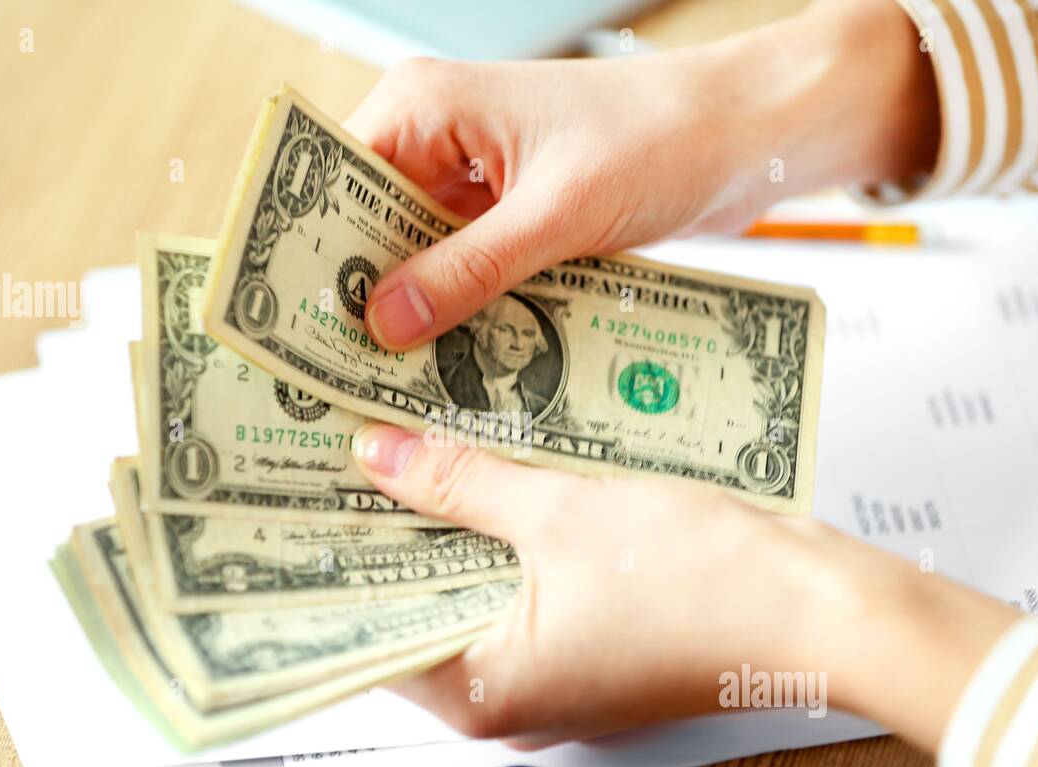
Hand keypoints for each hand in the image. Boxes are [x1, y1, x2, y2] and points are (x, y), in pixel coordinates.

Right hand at [344, 0, 937, 350]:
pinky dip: (458, 315)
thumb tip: (384, 325)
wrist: (746, 135)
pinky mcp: (510, 219)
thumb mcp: (557, 213)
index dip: (310, 255)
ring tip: (387, 388)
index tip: (291, 329)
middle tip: (336, 380)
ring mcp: (474, 182)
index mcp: (426, 106)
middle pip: (366, 229)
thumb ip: (467, 270)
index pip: (331, 183)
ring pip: (414, 260)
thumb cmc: (659, 139)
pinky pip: (462, 273)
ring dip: (411, 317)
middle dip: (359, 298)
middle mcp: (436, 139)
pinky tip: (448, 368)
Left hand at [352, 424, 1019, 750]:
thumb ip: (459, 481)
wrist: (823, 608)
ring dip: (446, 519)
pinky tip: (484, 462)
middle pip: (417, 600)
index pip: (367, 631)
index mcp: (485, 690)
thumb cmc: (709, 586)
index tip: (292, 505)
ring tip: (400, 441)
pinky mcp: (591, 635)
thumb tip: (382, 457)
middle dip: (386, 526)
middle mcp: (512, 693)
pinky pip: (522, 579)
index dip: (329, 561)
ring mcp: (554, 667)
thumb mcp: (561, 512)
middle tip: (341, 452)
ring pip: (472, 584)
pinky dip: (501, 528)